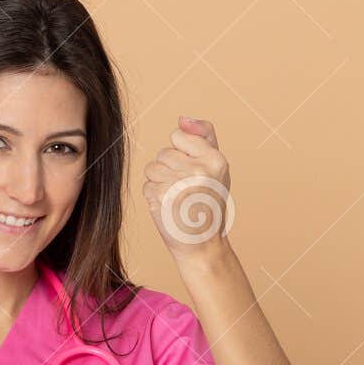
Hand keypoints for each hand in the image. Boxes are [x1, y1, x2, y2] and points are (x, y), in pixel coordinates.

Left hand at [140, 115, 235, 255]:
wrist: (203, 245)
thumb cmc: (208, 203)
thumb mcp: (216, 168)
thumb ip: (204, 137)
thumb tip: (182, 119)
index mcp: (215, 159)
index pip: (178, 135)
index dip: (181, 153)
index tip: (193, 172)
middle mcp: (198, 170)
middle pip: (163, 153)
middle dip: (170, 169)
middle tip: (186, 190)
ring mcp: (179, 184)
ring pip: (152, 168)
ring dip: (160, 182)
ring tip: (177, 198)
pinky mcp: (162, 197)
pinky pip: (147, 185)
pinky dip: (154, 197)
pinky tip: (169, 208)